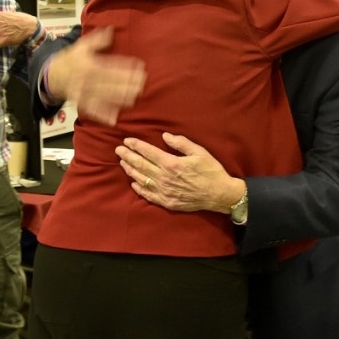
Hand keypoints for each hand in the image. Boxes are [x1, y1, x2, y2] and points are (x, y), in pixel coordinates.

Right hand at [47, 28, 145, 126]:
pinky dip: (102, 114)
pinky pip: (92, 109)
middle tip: (142, 83)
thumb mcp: (82, 46)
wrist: (51, 75)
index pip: (111, 65)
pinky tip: (114, 118)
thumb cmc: (70, 59)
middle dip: (126, 83)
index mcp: (89, 64)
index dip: (126, 65)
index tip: (140, 66)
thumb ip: (98, 39)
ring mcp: (83, 91)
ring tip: (134, 98)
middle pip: (109, 81)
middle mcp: (86, 79)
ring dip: (119, 98)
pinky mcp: (79, 102)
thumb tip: (111, 30)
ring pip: (103, 96)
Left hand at [115, 133, 243, 212]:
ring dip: (130, 170)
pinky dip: (139, 188)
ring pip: (142, 179)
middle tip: (118, 150)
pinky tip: (134, 183)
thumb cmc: (212, 172)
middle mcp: (164, 178)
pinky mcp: (167, 202)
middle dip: (128, 156)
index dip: (136, 146)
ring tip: (123, 163)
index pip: (148, 152)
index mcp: (172, 164)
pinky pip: (149, 195)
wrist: (220, 195)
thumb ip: (181, 143)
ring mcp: (164, 192)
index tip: (127, 141)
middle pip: (141, 165)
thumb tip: (165, 136)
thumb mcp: (200, 152)